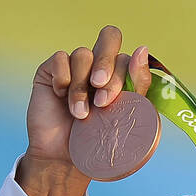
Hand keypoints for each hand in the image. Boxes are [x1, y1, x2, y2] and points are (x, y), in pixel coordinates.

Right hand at [16, 26, 152, 195]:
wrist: (66, 158)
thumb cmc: (99, 139)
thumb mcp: (126, 114)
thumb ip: (137, 83)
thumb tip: (142, 49)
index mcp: (120, 74)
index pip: (128, 55)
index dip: (124, 71)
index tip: (116, 98)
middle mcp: (99, 64)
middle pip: (109, 37)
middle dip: (107, 65)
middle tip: (101, 98)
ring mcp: (75, 65)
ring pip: (83, 54)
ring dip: (82, 87)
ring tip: (81, 114)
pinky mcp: (52, 70)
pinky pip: (60, 58)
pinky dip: (63, 79)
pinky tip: (61, 97)